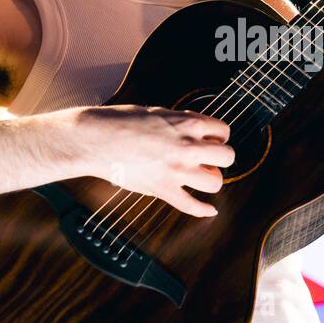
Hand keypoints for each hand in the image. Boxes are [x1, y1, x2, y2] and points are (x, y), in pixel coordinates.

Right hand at [72, 105, 234, 216]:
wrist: (96, 139)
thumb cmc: (120, 121)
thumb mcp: (157, 112)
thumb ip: (179, 121)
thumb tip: (193, 126)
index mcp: (187, 124)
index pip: (223, 131)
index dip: (218, 136)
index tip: (211, 141)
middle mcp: (188, 147)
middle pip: (227, 157)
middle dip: (220, 158)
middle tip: (209, 159)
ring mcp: (177, 170)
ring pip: (215, 182)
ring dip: (211, 180)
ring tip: (201, 177)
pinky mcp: (163, 189)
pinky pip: (192, 206)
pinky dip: (203, 210)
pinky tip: (210, 210)